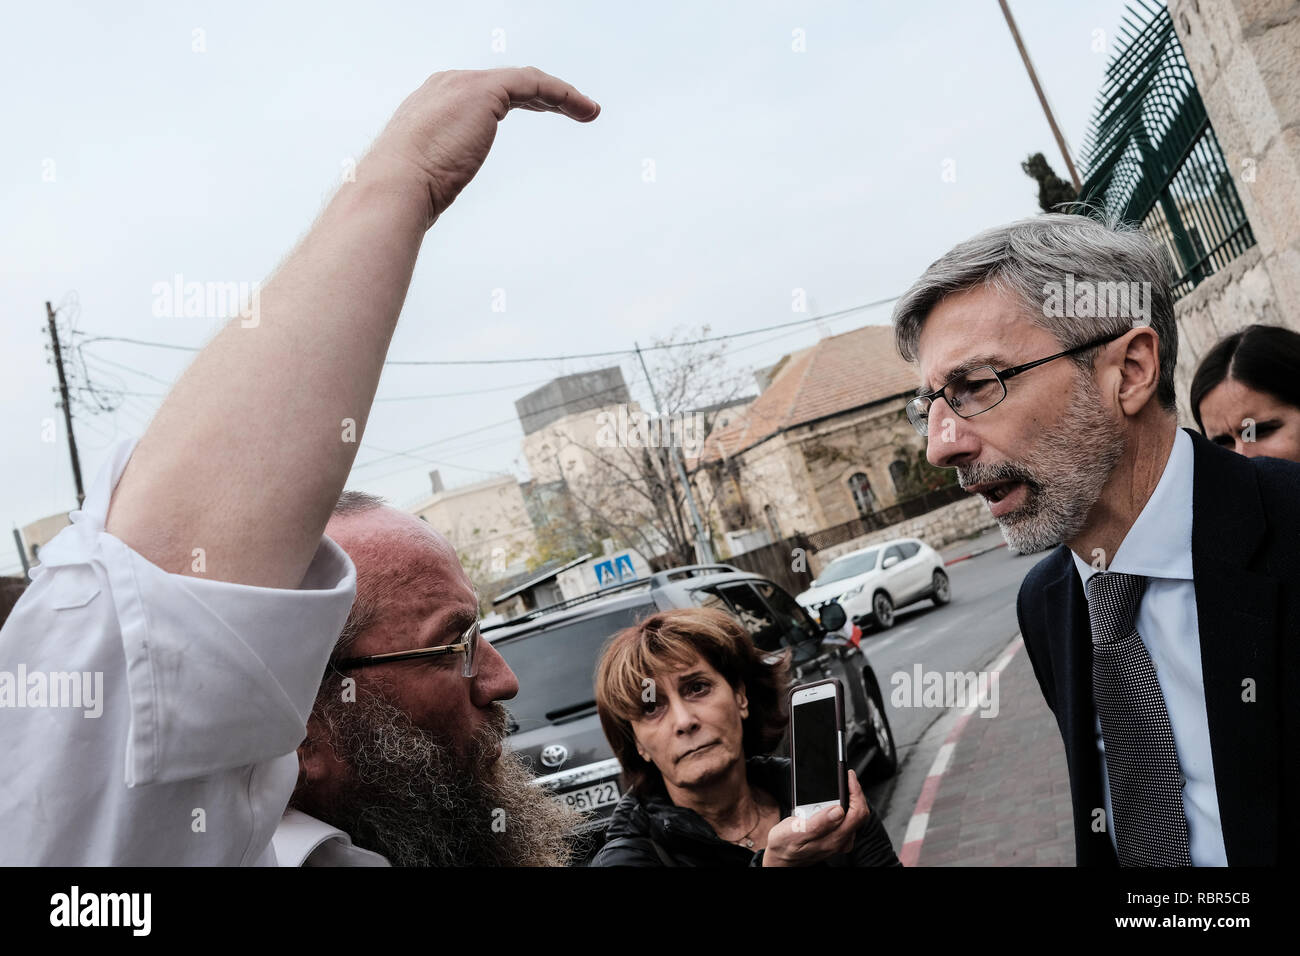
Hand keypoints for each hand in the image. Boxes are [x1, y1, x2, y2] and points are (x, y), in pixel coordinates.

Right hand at [370, 67, 599, 226]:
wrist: (394, 187)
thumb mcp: (423, 177)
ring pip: (526, 81)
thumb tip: (429, 196)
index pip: (488, 92)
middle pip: (510, 83)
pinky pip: (533, 83)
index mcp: (434, 102)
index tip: (544, 111)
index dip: (521, 100)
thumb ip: (434, 172)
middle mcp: (449, 85)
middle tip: (576, 110)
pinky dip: (561, 92)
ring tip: (590, 111)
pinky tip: (582, 108)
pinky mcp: (483, 92)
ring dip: (562, 95)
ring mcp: (464, 85)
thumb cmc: (404, 194)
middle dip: (545, 95)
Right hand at [762, 769, 868, 865]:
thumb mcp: (796, 831)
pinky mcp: (835, 839)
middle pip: (859, 814)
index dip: (855, 792)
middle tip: (846, 777)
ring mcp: (839, 841)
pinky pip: (847, 820)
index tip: (848, 776)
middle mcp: (841, 841)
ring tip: (842, 786)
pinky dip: (846, 806)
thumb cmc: (785, 844)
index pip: (857, 813)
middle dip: (855, 792)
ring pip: (855, 817)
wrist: (781, 858)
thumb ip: (819, 823)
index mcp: (834, 838)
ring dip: (851, 799)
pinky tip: (836, 800)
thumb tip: (839, 811)